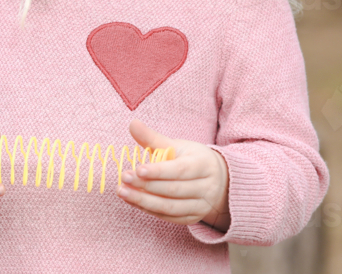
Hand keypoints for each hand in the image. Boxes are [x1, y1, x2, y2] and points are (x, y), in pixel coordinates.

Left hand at [115, 118, 230, 231]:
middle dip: (146, 186)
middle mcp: (206, 187)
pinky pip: (169, 217)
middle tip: (124, 179)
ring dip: (144, 201)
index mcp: (203, 164)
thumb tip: (132, 123)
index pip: (180, 170)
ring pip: (170, 207)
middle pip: (173, 190)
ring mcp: (201, 206)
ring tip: (123, 192)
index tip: (138, 169)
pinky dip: (149, 210)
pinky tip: (133, 201)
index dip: (158, 171)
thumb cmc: (192, 159)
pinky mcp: (193, 218)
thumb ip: (154, 138)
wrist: (218, 180)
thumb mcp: (177, 145)